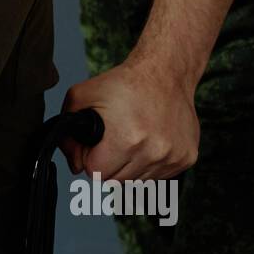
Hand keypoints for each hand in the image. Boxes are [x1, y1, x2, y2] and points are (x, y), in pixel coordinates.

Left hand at [60, 58, 199, 180]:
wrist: (165, 72)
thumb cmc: (123, 83)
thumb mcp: (80, 98)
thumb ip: (66, 135)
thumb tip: (74, 164)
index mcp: (127, 140)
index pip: (96, 173)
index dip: (90, 159)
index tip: (95, 145)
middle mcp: (154, 152)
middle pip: (115, 181)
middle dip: (108, 165)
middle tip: (112, 141)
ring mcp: (173, 157)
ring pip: (137, 181)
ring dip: (129, 166)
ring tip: (131, 139)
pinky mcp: (186, 158)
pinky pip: (157, 176)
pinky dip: (148, 164)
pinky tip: (148, 142)